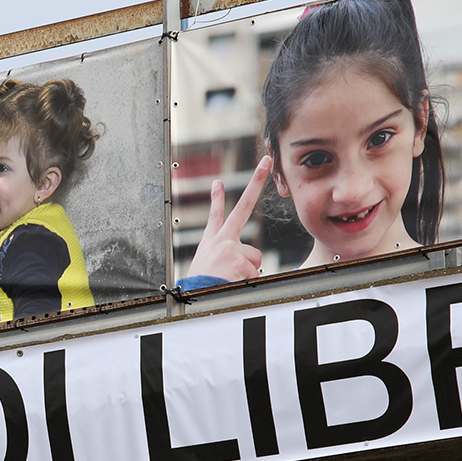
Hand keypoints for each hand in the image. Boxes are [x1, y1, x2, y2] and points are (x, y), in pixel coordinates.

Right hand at [186, 155, 270, 282]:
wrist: (195, 299)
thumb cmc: (202, 287)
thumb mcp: (208, 269)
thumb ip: (229, 259)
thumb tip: (249, 261)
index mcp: (212, 242)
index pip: (215, 216)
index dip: (217, 198)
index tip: (217, 183)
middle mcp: (222, 240)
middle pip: (243, 207)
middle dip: (256, 181)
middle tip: (266, 161)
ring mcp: (232, 248)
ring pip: (254, 258)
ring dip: (247, 272)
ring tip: (230, 280)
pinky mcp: (240, 260)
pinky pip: (255, 273)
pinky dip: (247, 282)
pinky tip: (232, 283)